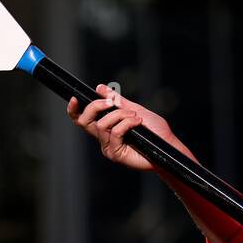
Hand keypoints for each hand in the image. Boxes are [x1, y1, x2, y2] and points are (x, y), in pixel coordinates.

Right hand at [66, 85, 187, 172]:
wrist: (168, 145)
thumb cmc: (154, 130)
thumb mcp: (134, 109)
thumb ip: (117, 101)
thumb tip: (100, 88)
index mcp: (106, 127)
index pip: (82, 119)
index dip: (74, 110)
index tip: (75, 98)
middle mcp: (104, 138)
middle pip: (84, 121)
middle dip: (95, 107)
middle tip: (111, 103)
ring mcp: (109, 147)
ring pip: (102, 125)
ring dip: (119, 115)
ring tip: (135, 116)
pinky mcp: (116, 154)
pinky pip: (114, 133)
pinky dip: (126, 123)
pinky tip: (138, 122)